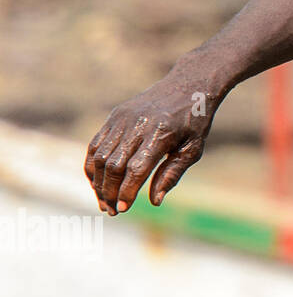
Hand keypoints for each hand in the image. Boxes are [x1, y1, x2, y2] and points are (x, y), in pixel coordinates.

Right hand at [85, 67, 218, 213]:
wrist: (189, 85)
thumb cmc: (195, 121)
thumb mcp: (193, 148)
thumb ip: (172, 173)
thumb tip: (154, 201)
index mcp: (160, 133)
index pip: (136, 169)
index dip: (127, 191)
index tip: (124, 208)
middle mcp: (137, 124)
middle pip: (113, 165)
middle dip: (109, 191)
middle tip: (113, 210)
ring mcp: (122, 118)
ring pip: (99, 156)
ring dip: (98, 182)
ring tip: (104, 200)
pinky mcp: (115, 116)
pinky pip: (96, 144)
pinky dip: (94, 165)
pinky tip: (99, 181)